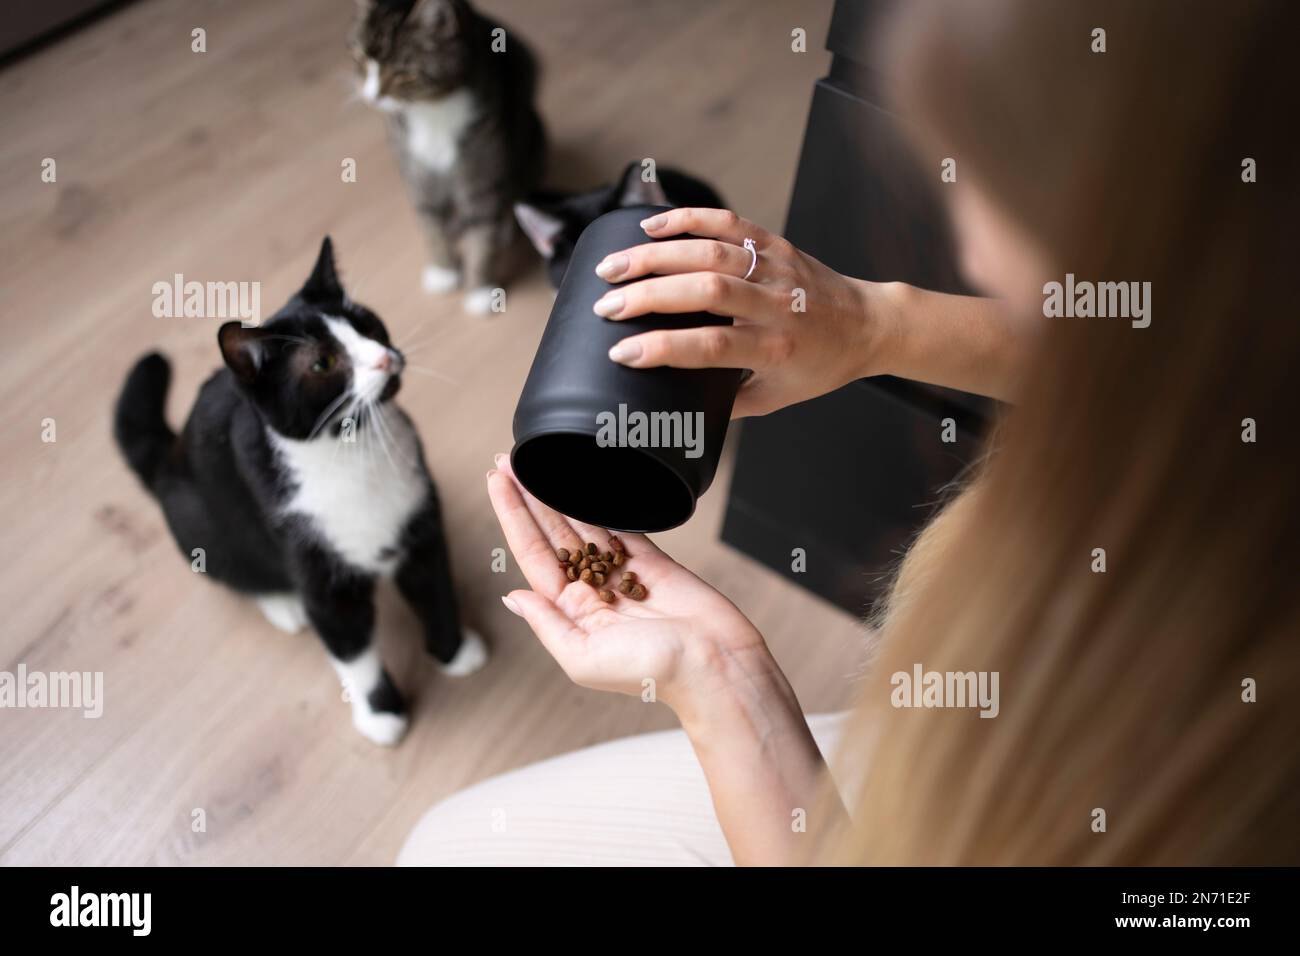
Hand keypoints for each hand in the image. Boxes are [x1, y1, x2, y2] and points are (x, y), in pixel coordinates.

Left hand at [486, 454, 778, 720]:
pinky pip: (621, 526)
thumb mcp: (583, 657)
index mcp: (571, 613)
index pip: (532, 555)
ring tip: (535, 463)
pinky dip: (602, 504)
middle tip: (508, 460)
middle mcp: (592, 591)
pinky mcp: (653, 562)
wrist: (715, 664)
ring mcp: (622, 573)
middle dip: (529, 498)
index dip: (513, 517)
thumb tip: (512, 597)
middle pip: (552, 534)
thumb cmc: (653, 670)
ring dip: (558, 496)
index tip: (498, 483)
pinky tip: (583, 482)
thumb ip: (546, 624)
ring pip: (582, 524)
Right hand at [591, 207, 896, 417]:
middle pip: (707, 291)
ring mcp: (775, 268)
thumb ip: (729, 404)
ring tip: (612, 267)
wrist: (868, 324)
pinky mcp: (774, 242)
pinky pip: (728, 222)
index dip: (663, 348)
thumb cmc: (820, 366)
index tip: (621, 353)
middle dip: (649, 295)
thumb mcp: (777, 397)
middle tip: (605, 305)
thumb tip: (675, 411)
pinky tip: (650, 226)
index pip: (712, 348)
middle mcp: (777, 305)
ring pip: (711, 252)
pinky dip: (687, 219)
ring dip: (655, 255)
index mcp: (776, 350)